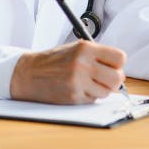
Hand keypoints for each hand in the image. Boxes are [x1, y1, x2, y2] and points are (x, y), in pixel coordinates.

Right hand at [10, 40, 126, 103]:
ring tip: (89, 83)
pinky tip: (79, 89)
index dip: (118, 64)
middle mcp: (83, 64)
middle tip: (106, 79)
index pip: (119, 58)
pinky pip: (93, 99)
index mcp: (86, 48)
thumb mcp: (76, 49)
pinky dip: (90, 96)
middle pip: (117, 77)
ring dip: (101, 90)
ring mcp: (78, 81)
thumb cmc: (54, 60)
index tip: (114, 66)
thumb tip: (119, 69)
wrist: (29, 73)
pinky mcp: (73, 96)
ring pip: (107, 91)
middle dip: (114, 80)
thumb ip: (98, 55)